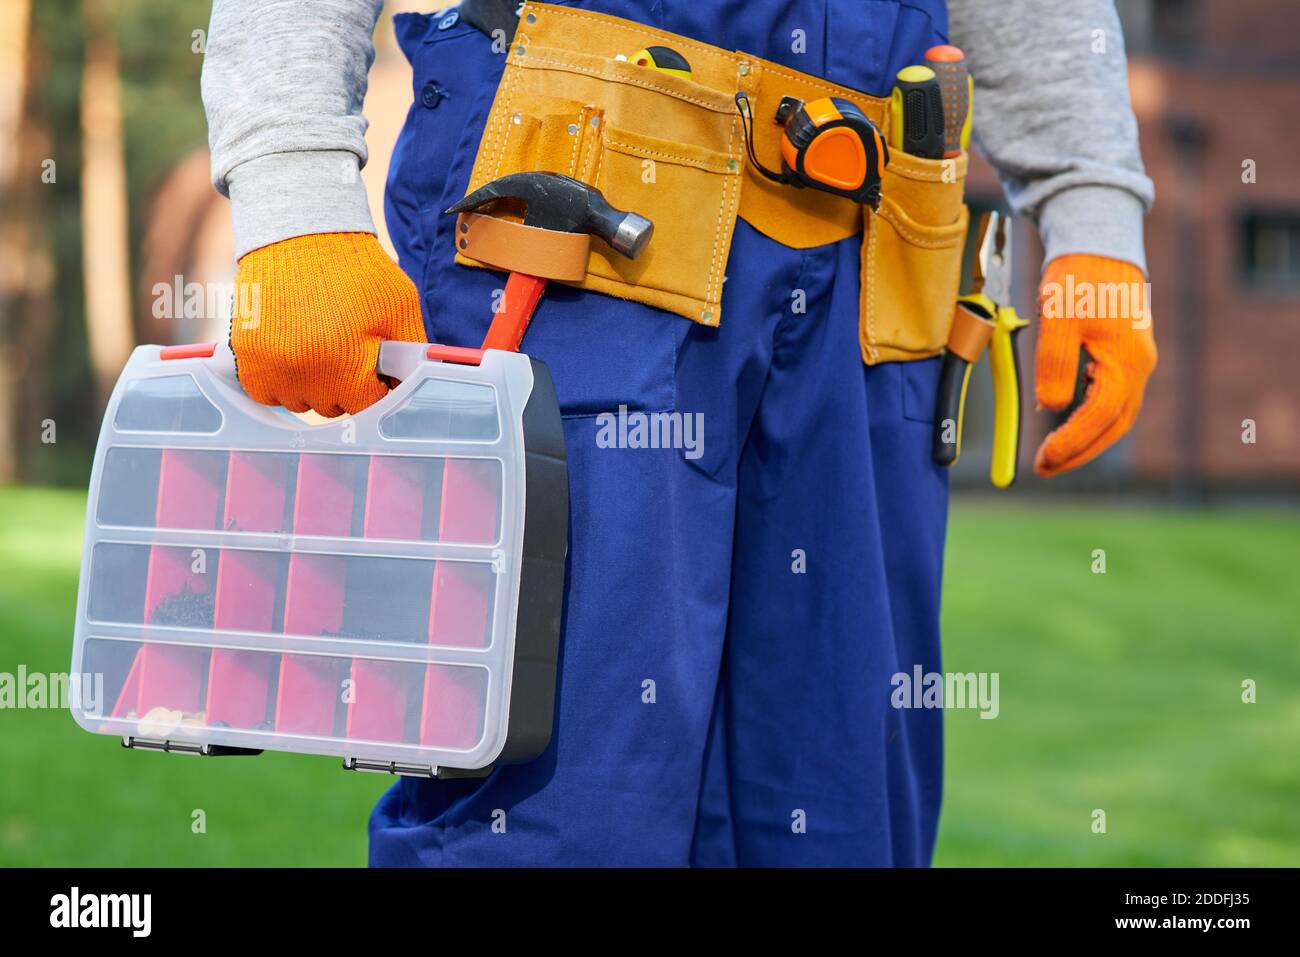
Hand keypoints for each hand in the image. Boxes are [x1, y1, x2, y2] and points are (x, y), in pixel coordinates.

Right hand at [230, 232, 425, 416]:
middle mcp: (306, 372)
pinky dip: (279, 381)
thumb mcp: (400, 306)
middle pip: (334, 407)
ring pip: (300, 403)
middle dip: (345, 386)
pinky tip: (293, 352)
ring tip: (319, 346)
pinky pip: (267, 392)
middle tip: (345, 351)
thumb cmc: (355, 269)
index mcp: (347, 363)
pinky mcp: (246, 356)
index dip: (375, 388)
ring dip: (312, 386)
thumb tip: (410, 387)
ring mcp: (272, 366)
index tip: (374, 372)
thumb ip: (410, 352)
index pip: (368, 405)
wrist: (299, 232)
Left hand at [1033, 254, 1156, 476]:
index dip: (1071, 442)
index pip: (1100, 417)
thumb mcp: (1058, 317)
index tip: (1044, 460)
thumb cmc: (1079, 276)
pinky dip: (1090, 420)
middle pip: (1114, 426)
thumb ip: (1054, 363)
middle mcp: (1138, 367)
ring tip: (1052, 456)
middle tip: (1045, 469)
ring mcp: (1134, 363)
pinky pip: (1111, 399)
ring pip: (1115, 416)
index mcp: (1127, 361)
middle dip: (1080, 452)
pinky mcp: (1124, 356)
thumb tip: (1052, 407)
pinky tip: (1065, 425)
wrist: (1098, 242)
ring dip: (1085, 440)